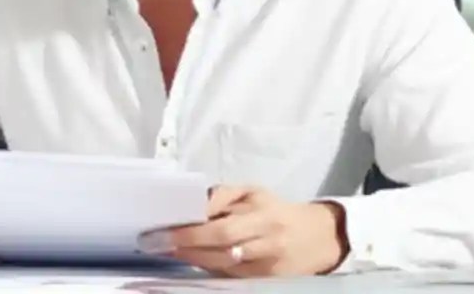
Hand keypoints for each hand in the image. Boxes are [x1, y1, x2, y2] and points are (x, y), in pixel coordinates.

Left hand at [137, 185, 348, 277]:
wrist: (320, 237)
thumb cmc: (276, 209)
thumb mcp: (253, 192)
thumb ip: (222, 195)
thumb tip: (193, 205)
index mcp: (262, 215)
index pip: (220, 227)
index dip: (188, 232)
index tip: (159, 231)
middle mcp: (266, 241)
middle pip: (219, 249)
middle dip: (184, 247)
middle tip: (153, 244)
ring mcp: (267, 265)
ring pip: (223, 266)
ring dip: (192, 259)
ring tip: (166, 251)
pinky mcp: (268, 282)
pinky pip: (231, 277)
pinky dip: (209, 269)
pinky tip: (192, 261)